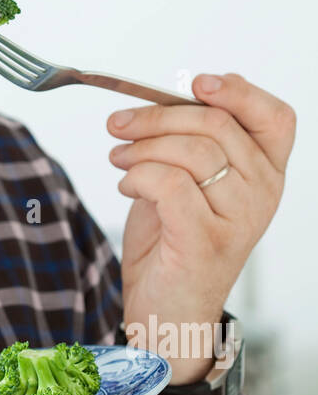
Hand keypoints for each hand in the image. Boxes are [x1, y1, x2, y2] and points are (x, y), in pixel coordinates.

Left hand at [106, 73, 295, 378]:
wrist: (166, 311)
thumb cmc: (175, 242)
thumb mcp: (188, 182)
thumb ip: (190, 142)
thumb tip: (165, 96)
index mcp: (267, 174)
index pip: (275, 118)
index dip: (237, 92)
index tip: (194, 83)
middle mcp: (262, 194)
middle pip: (216, 124)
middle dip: (156, 116)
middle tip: (119, 125)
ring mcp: (239, 219)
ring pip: (190, 151)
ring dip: (140, 146)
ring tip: (119, 159)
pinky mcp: (206, 241)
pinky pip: (169, 183)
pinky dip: (138, 176)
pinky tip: (127, 186)